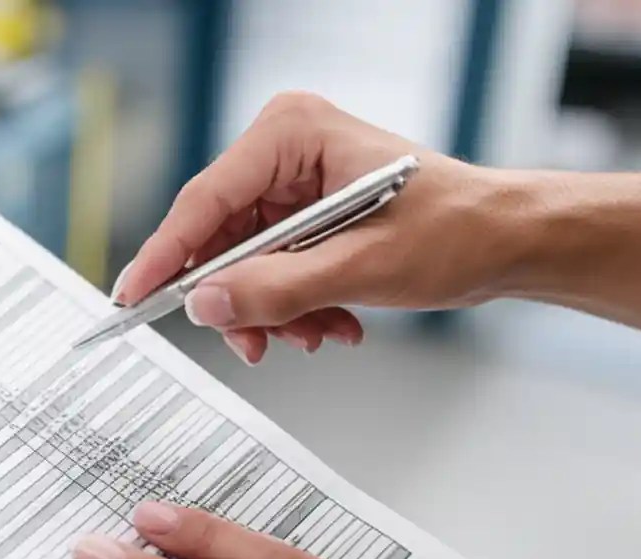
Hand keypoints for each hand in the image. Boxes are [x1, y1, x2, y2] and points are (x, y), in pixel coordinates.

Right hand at [115, 92, 531, 363]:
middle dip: (241, 299)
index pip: (206, 199)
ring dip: (274, 311)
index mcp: (292, 133)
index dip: (168, 255)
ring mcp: (294, 186)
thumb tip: (208, 305)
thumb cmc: (459, 228)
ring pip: (244, 264)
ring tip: (314, 333)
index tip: (132, 297)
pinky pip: (271, 271)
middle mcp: (286, 152)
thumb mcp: (362, 266)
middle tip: (252, 342)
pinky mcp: (305, 218)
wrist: (508, 243)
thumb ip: (279, 288)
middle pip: (221, 239)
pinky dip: (293, 307)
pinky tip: (331, 323)